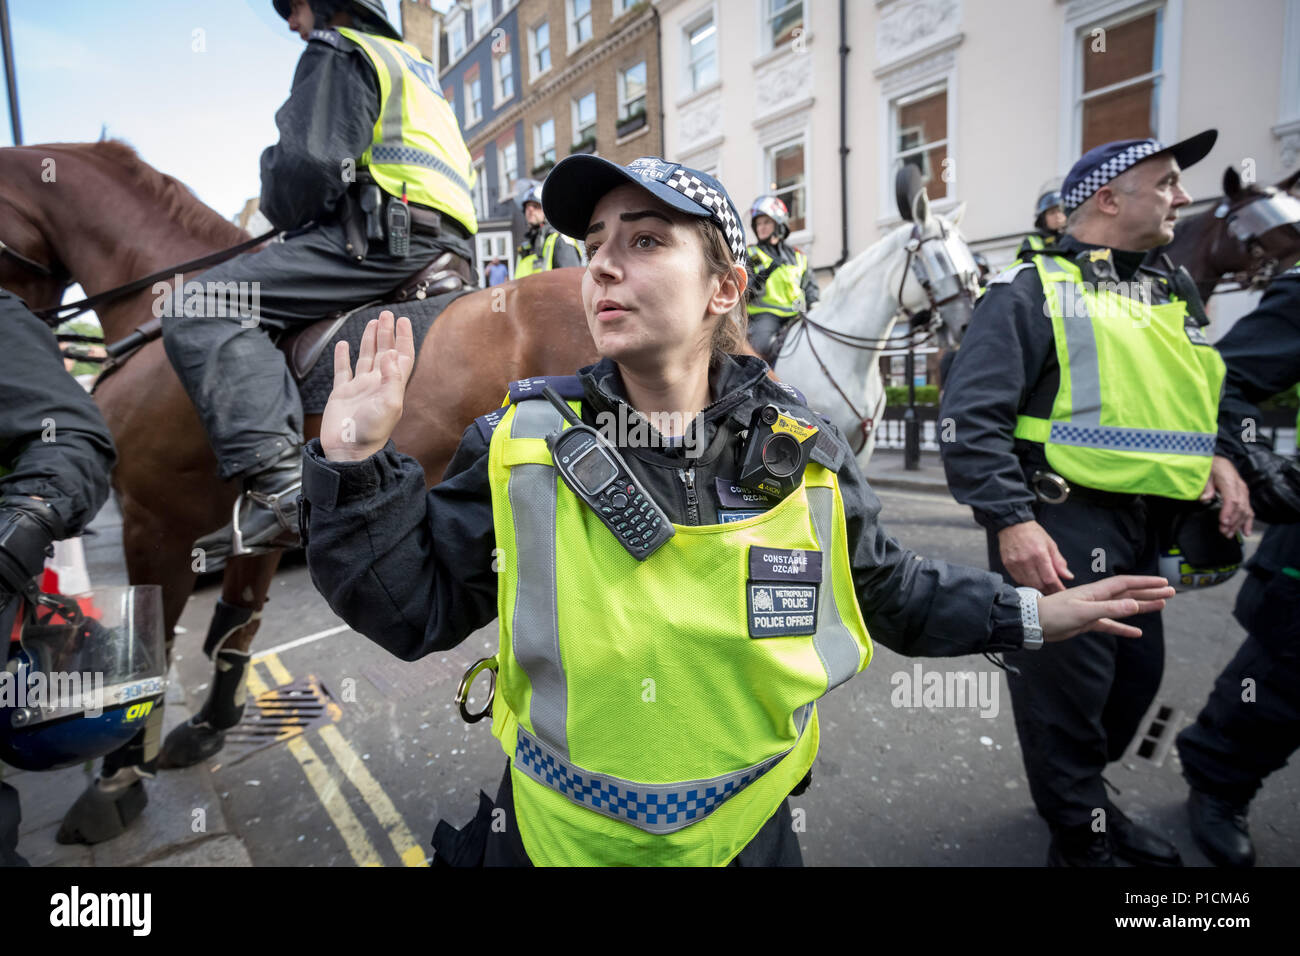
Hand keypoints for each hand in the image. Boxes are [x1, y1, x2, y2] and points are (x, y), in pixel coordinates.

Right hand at [320, 311, 414, 461]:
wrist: (349, 450)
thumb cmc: (372, 431)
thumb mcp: (389, 405)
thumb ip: (393, 378)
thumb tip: (393, 352)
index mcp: (391, 386)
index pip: (401, 357)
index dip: (403, 338)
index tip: (403, 320)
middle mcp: (376, 384)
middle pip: (384, 352)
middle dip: (386, 333)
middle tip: (387, 314)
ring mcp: (358, 388)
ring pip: (365, 358)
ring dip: (369, 340)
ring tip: (372, 322)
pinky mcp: (341, 394)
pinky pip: (342, 371)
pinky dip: (342, 357)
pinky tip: (343, 345)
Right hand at [997, 520, 1073, 592]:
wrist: (1013, 525)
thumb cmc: (1032, 533)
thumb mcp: (1050, 544)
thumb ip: (1059, 562)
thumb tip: (1068, 576)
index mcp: (1039, 554)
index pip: (1050, 578)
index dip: (1057, 588)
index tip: (1061, 590)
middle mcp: (1026, 560)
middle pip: (1039, 584)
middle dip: (1049, 590)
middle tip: (1054, 590)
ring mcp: (1015, 564)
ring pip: (1029, 584)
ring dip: (1038, 588)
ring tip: (1044, 586)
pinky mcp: (1008, 565)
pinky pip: (1019, 580)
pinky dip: (1027, 583)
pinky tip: (1032, 580)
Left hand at [1038, 575, 1174, 640]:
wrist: (1034, 623)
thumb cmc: (1055, 614)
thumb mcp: (1084, 611)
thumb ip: (1109, 609)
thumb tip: (1134, 604)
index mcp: (1096, 591)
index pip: (1126, 583)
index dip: (1146, 582)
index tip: (1164, 582)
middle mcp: (1097, 598)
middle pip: (1129, 593)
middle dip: (1150, 592)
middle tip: (1171, 593)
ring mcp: (1094, 610)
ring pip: (1123, 608)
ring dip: (1142, 606)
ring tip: (1161, 606)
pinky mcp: (1088, 622)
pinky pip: (1111, 624)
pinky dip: (1124, 627)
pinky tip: (1136, 632)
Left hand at [1199, 454, 1253, 536]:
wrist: (1219, 462)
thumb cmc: (1211, 468)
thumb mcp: (1205, 474)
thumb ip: (1206, 487)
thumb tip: (1204, 499)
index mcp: (1230, 481)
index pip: (1232, 500)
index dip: (1229, 512)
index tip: (1224, 522)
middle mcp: (1240, 487)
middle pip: (1240, 508)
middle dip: (1233, 521)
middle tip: (1224, 532)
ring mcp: (1244, 492)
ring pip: (1245, 510)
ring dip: (1238, 524)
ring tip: (1229, 534)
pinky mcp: (1244, 496)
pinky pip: (1249, 510)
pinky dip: (1248, 521)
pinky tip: (1245, 531)